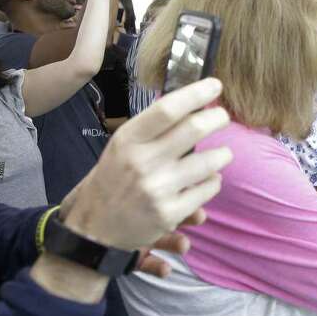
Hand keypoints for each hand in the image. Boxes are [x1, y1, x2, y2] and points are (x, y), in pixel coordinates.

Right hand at [60, 78, 232, 254]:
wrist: (93, 229)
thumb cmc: (113, 180)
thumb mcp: (122, 148)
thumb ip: (154, 129)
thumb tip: (195, 106)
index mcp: (128, 140)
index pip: (167, 109)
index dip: (196, 94)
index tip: (215, 86)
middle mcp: (142, 162)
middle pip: (194, 129)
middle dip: (218, 119)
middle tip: (223, 118)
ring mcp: (157, 189)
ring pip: (209, 162)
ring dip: (222, 154)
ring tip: (222, 154)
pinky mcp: (169, 214)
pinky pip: (207, 189)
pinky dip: (213, 181)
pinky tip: (208, 180)